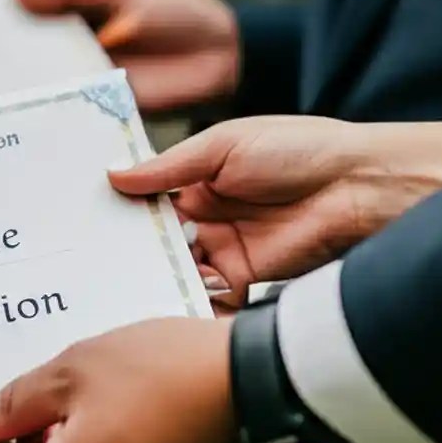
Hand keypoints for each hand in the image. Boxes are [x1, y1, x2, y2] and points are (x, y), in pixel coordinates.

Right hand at [17, 0, 238, 112]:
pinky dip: (40, 119)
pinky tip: (12, 127)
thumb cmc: (174, 11)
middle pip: (14, 49)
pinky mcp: (89, 110)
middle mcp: (61, 43)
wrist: (220, 61)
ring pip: (31, 84)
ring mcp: (73, 78)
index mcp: (65, 4)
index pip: (15, 4)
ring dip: (6, 92)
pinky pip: (59, 114)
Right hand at [109, 116, 441, 309]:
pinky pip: (204, 293)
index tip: (81, 215)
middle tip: (85, 256)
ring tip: (109, 280)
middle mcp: (208, 217)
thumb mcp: (223, 144)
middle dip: (127, 246)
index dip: (118, 206)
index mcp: (201, 179)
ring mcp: (224, 250)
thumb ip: (169, 166)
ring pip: (174, 267)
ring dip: (150, 272)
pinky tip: (153, 298)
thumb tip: (114, 175)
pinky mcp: (244, 280)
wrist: (360, 187)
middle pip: (156, 238)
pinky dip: (182, 296)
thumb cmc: (300, 149)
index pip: (148, 198)